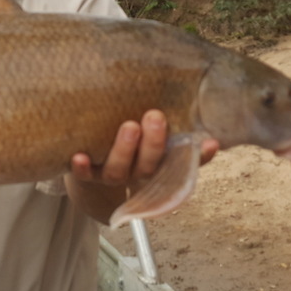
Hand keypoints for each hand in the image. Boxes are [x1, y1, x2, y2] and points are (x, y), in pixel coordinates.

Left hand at [65, 109, 219, 222]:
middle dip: (153, 143)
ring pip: (118, 170)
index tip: (210, 141)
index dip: (198, 157)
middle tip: (155, 116)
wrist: (92, 171)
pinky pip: (84, 175)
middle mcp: (136, 173)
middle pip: (148, 165)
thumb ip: (180, 134)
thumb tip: (211, 133)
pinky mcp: (86, 173)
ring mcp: (111, 174)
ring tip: (129, 126)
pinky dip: (81, 167)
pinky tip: (79, 156)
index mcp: (157, 167)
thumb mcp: (156, 140)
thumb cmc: (131, 147)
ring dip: (124, 150)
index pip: (181, 165)